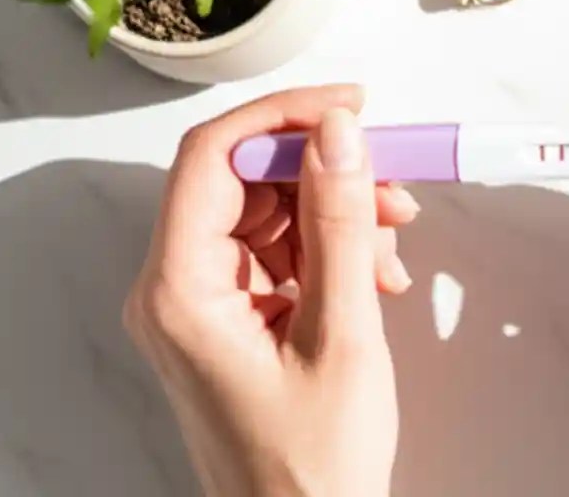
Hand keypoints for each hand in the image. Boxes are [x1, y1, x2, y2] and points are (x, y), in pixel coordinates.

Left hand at [123, 86, 419, 496]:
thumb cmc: (313, 465)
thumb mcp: (342, 334)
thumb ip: (340, 225)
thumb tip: (338, 135)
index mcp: (179, 291)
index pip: (212, 157)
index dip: (282, 117)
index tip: (349, 108)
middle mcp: (174, 289)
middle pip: (243, 183)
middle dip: (324, 175)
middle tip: (393, 186)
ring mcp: (200, 305)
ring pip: (267, 215)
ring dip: (337, 217)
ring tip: (392, 249)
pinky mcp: (228, 319)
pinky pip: (276, 254)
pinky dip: (329, 252)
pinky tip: (375, 276)